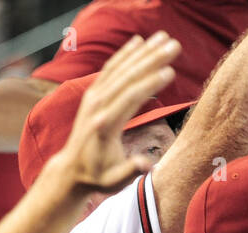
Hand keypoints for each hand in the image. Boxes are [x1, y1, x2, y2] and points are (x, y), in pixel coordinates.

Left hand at [53, 31, 179, 193]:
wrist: (71, 170)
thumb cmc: (98, 177)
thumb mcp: (114, 181)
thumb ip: (131, 171)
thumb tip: (147, 164)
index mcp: (105, 127)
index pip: (129, 100)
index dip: (149, 85)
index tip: (170, 71)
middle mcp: (96, 109)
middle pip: (126, 79)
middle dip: (151, 60)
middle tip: (175, 45)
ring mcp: (92, 100)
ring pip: (118, 70)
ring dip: (141, 52)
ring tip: (164, 37)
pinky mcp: (92, 96)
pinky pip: (109, 70)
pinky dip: (124, 55)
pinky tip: (139, 41)